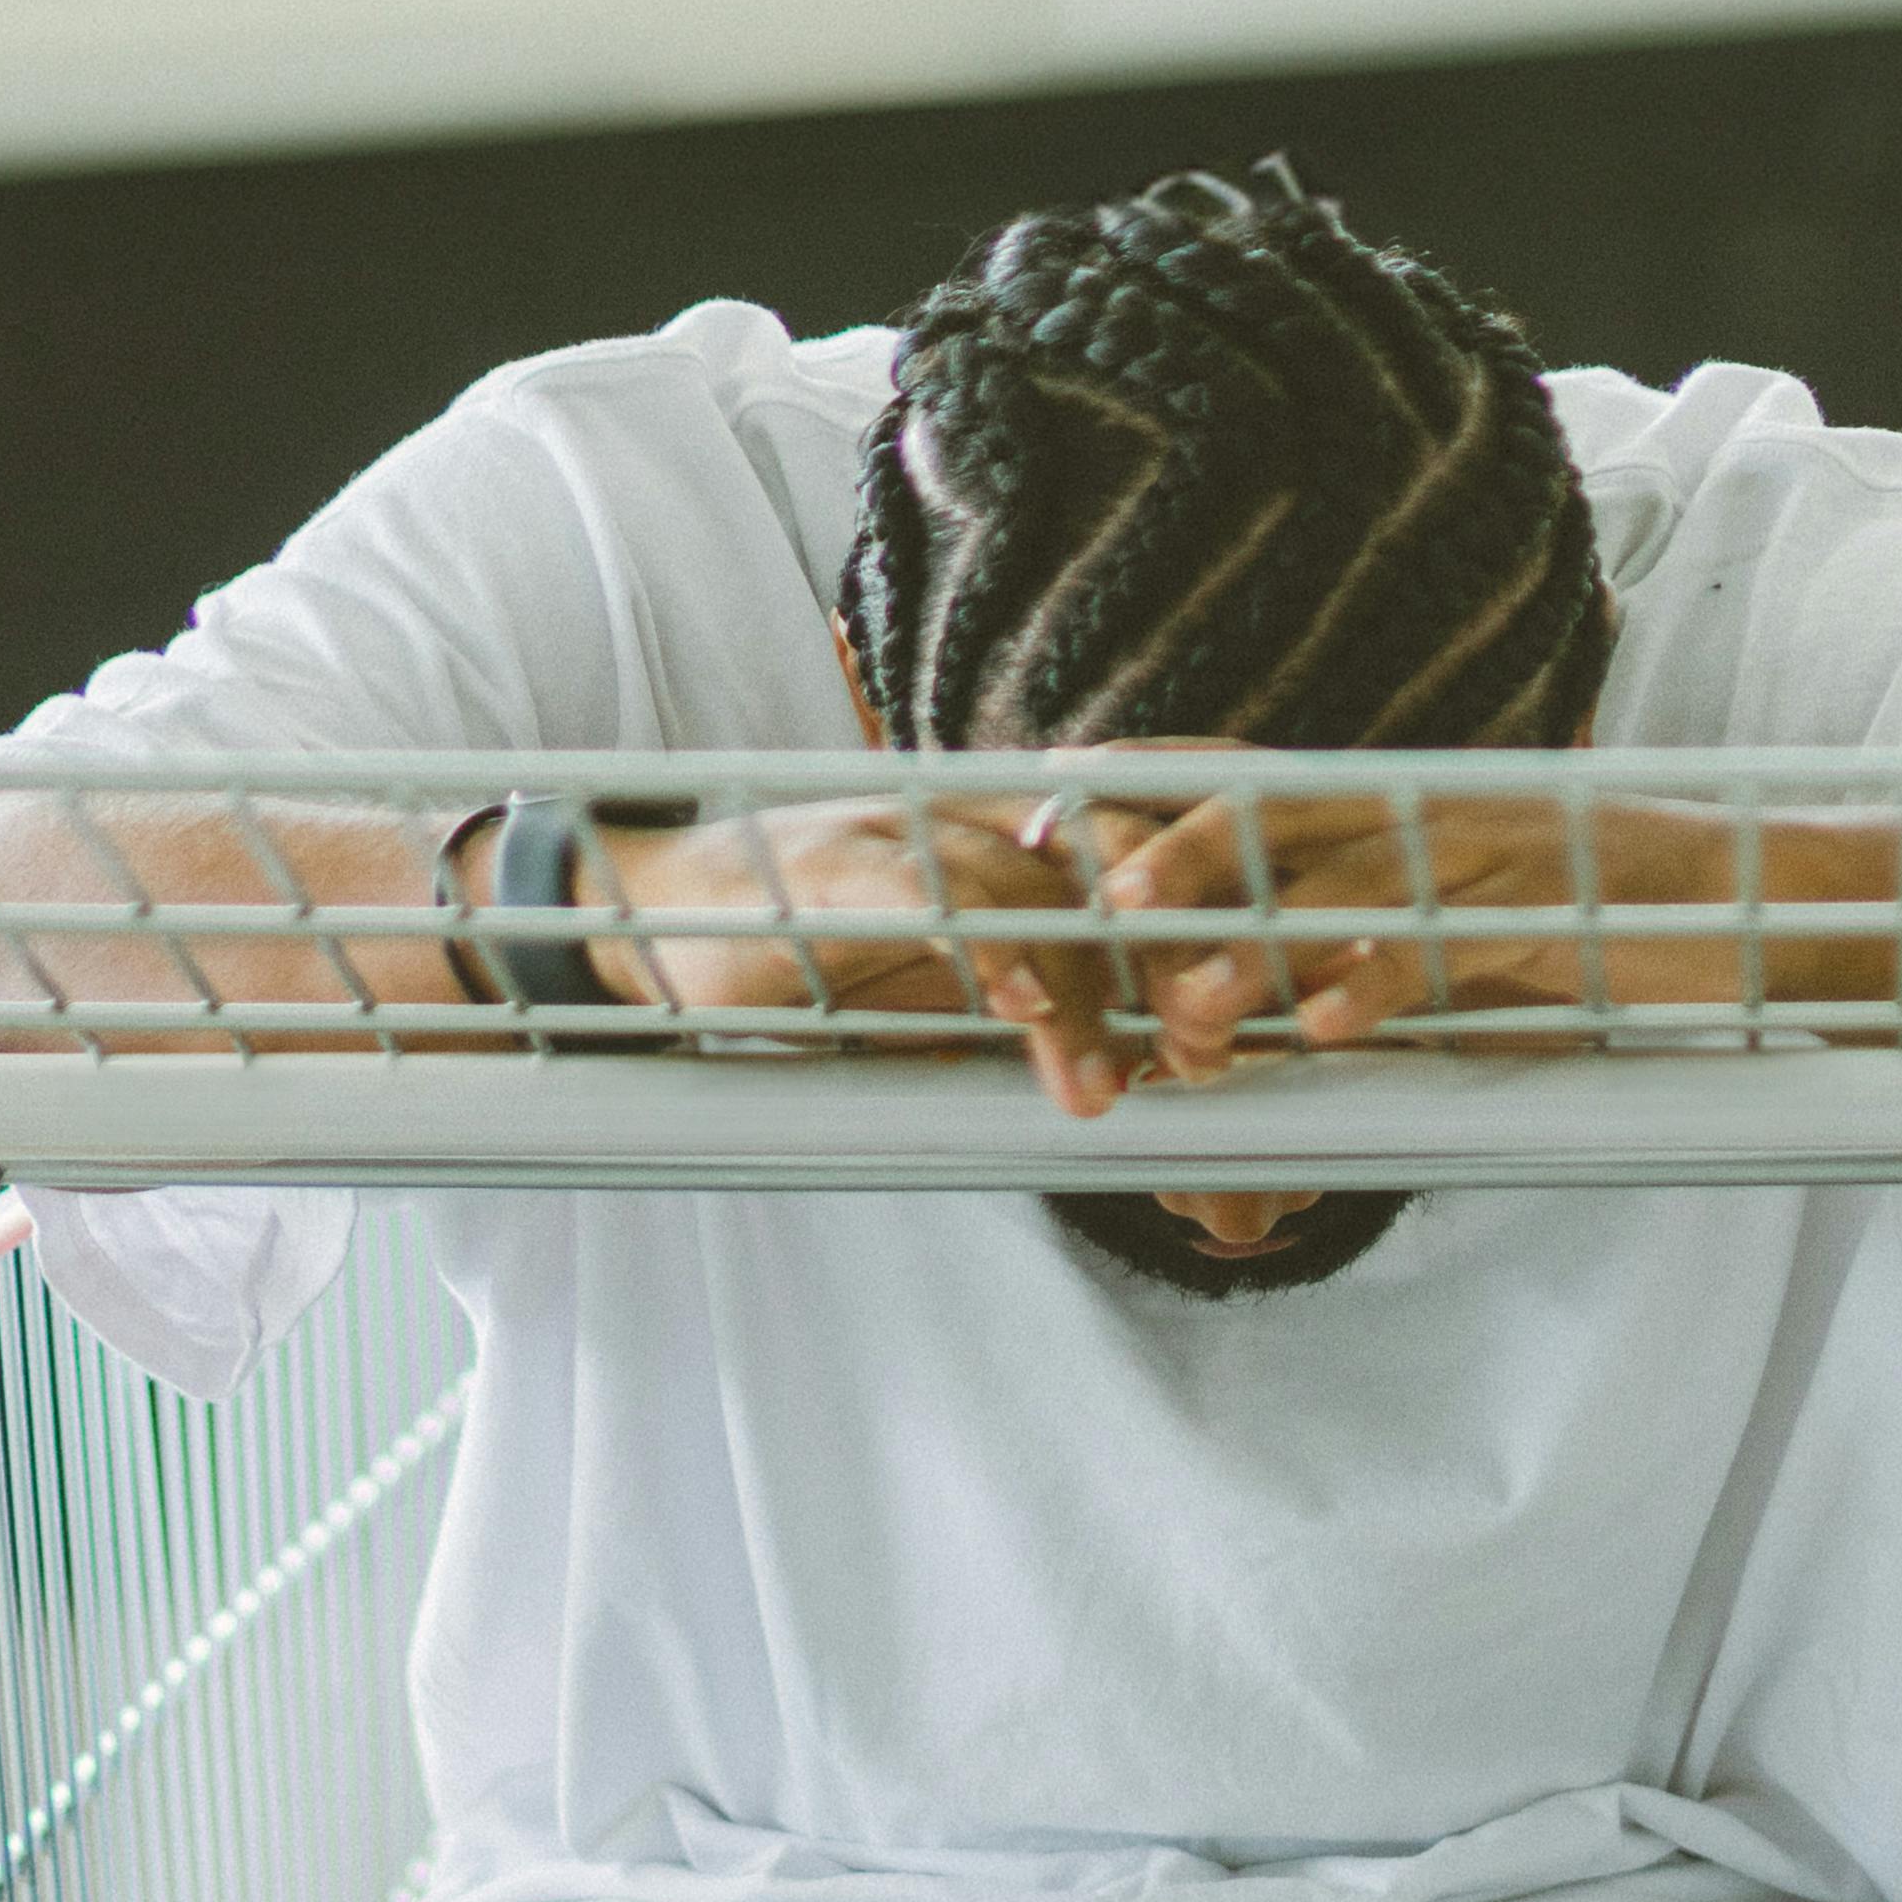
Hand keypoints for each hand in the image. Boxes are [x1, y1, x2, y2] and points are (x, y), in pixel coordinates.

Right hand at [588, 789, 1195, 1108]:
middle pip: (1102, 869)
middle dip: (1163, 966)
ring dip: (1075, 996)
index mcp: (1007, 836)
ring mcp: (906, 827)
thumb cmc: (812, 959)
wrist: (662, 915)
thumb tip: (1126, 1078)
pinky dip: (986, 944)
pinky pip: (931, 892)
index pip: (1129, 862)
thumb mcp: (938, 989)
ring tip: (1100, 1087)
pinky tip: (1024, 1004)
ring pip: (1027, 891)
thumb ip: (1027, 1014)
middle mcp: (970, 814)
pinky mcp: (839, 859)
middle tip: (1200, 1065)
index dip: (1195, 931)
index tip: (1239, 1023)